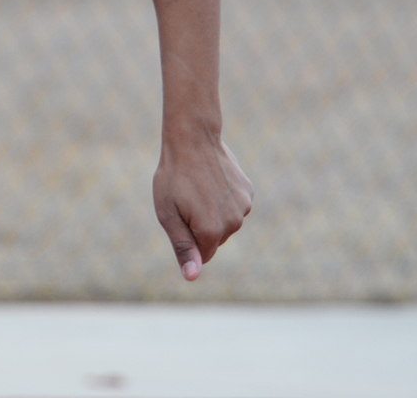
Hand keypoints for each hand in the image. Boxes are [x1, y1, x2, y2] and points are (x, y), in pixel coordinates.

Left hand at [153, 137, 251, 280]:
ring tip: (198, 188)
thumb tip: (192, 277)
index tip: (179, 217)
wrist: (192, 139)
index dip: (188, 239)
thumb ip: (182, 247)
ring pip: (226, 223)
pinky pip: (234, 206)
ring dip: (213, 213)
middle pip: (215, 240)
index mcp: (211, 232)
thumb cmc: (173, 177)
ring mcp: (244, 207)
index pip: (203, 255)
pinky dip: (223, 198)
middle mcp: (233, 223)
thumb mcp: (168, 214)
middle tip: (186, 200)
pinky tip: (212, 180)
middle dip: (200, 227)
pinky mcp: (248, 192)